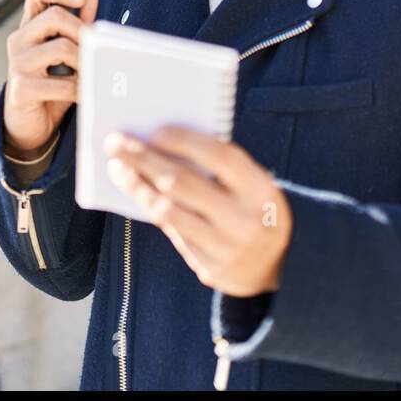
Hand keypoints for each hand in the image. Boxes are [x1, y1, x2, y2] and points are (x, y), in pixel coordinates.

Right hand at [3, 0, 98, 154]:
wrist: (29, 122)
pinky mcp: (20, 89)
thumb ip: (77, 23)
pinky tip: (84, 94)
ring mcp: (17, 64)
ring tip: (90, 73)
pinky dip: (79, 89)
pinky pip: (61, 83)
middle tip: (94, 49)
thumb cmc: (50, 82)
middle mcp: (19, 40)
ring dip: (84, 62)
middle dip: (82, 31)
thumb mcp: (66, 50)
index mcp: (30, 26)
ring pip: (61, 48)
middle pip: (55, 16)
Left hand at [105, 127, 291, 297]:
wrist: (284, 266)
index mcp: (262, 190)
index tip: (155, 131)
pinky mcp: (209, 268)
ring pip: (168, 212)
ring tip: (117, 168)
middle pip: (182, 183)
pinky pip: (173, 233)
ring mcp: (226, 248)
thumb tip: (166, 143)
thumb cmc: (258, 210)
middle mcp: (244, 220)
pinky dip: (151, 210)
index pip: (219, 157)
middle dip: (144, 160)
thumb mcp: (255, 186)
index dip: (185, 141)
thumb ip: (221, 169)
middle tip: (116, 143)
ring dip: (137, 186)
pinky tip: (137, 193)